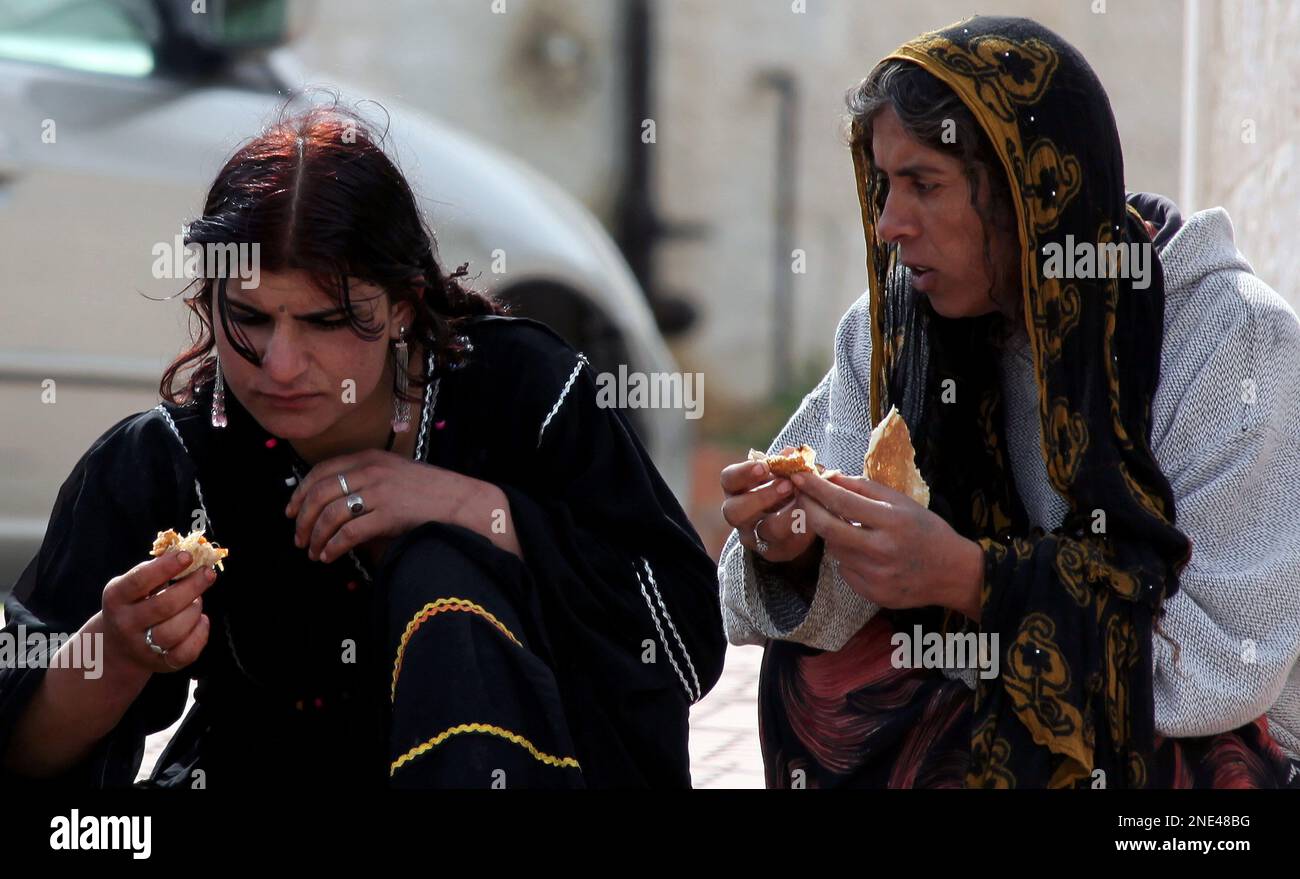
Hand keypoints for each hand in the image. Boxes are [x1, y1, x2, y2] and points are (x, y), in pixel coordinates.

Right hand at [99, 550, 215, 675]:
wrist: (116, 647)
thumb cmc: (134, 605)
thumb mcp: (133, 586)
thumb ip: (156, 571)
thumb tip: (189, 552)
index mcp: (116, 597)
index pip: (140, 581)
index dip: (165, 567)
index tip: (187, 556)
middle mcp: (126, 624)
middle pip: (164, 606)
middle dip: (191, 587)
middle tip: (207, 573)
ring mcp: (142, 647)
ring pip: (175, 630)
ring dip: (194, 610)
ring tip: (197, 599)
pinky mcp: (160, 664)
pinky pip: (186, 653)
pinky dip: (200, 634)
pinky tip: (201, 620)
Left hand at [285, 449, 479, 563]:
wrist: (460, 501)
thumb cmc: (429, 491)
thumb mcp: (394, 472)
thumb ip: (366, 478)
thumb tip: (332, 500)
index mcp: (369, 457)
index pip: (321, 471)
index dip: (300, 493)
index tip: (291, 511)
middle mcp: (370, 471)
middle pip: (320, 494)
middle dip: (302, 519)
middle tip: (299, 538)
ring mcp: (379, 493)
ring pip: (330, 515)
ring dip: (316, 537)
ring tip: (313, 552)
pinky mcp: (388, 515)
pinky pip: (349, 533)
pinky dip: (333, 546)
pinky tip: (329, 556)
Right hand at [720, 449, 818, 563]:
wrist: (797, 516)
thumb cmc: (785, 485)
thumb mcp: (783, 472)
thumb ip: (786, 463)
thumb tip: (789, 452)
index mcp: (736, 488)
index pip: (729, 479)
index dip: (744, 473)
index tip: (765, 466)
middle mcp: (739, 514)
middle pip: (734, 511)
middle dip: (762, 497)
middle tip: (787, 485)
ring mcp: (754, 536)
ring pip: (761, 532)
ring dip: (786, 516)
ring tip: (805, 502)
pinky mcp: (774, 552)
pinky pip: (785, 546)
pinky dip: (801, 531)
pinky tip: (814, 519)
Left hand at [790, 471, 982, 617]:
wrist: (953, 573)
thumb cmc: (927, 531)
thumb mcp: (902, 503)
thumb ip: (864, 489)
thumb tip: (830, 476)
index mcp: (892, 521)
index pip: (842, 502)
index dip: (816, 488)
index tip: (799, 477)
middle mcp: (882, 550)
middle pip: (828, 529)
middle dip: (809, 509)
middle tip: (801, 497)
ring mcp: (876, 575)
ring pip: (834, 549)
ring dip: (832, 534)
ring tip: (849, 527)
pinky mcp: (872, 593)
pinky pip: (844, 570)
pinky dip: (847, 557)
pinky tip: (865, 553)